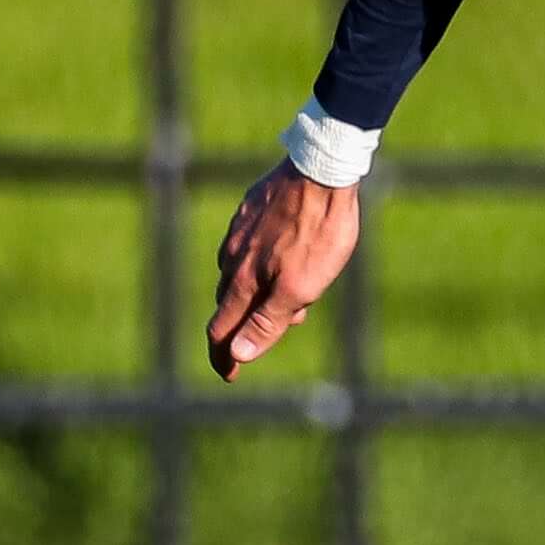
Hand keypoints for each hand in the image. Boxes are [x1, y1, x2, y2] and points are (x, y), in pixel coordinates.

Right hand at [206, 165, 364, 375]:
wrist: (323, 169)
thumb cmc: (319, 232)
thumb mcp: (302, 287)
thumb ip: (269, 320)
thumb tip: (238, 354)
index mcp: (245, 281)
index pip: (222, 330)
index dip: (224, 357)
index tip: (229, 375)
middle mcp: (233, 258)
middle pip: (228, 304)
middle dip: (243, 326)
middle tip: (274, 332)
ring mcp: (239, 231)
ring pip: (237, 273)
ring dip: (254, 293)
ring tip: (290, 296)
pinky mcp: (251, 209)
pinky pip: (246, 246)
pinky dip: (259, 264)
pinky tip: (281, 257)